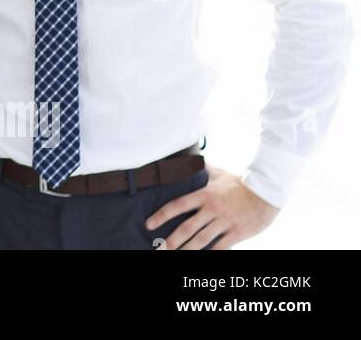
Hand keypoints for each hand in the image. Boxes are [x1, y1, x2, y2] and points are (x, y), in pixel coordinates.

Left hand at [146, 166, 279, 249]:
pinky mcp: (238, 233)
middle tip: (159, 249)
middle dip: (172, 240)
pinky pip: (221, 247)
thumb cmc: (241, 183)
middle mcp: (212, 209)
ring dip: (187, 250)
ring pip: (201, 240)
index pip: (178, 205)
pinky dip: (210, 254)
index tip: (149, 224)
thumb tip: (188, 158)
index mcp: (205, 195)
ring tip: (175, 256)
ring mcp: (225, 222)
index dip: (161, 215)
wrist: (268, 192)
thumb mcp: (219, 173)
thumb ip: (202, 168)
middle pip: (187, 227)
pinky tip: (201, 258)